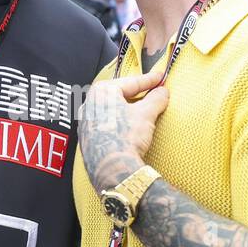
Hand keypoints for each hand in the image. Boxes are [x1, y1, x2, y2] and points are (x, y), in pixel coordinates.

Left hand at [77, 67, 168, 191]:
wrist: (111, 168)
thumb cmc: (125, 137)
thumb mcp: (147, 114)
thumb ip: (156, 98)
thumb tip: (162, 92)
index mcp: (102, 92)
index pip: (131, 82)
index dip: (149, 80)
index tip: (160, 78)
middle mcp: (88, 104)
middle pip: (118, 94)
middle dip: (136, 93)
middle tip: (151, 91)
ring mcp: (85, 122)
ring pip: (110, 110)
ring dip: (125, 109)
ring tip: (140, 111)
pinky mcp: (86, 139)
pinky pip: (104, 124)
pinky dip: (117, 123)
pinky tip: (126, 128)